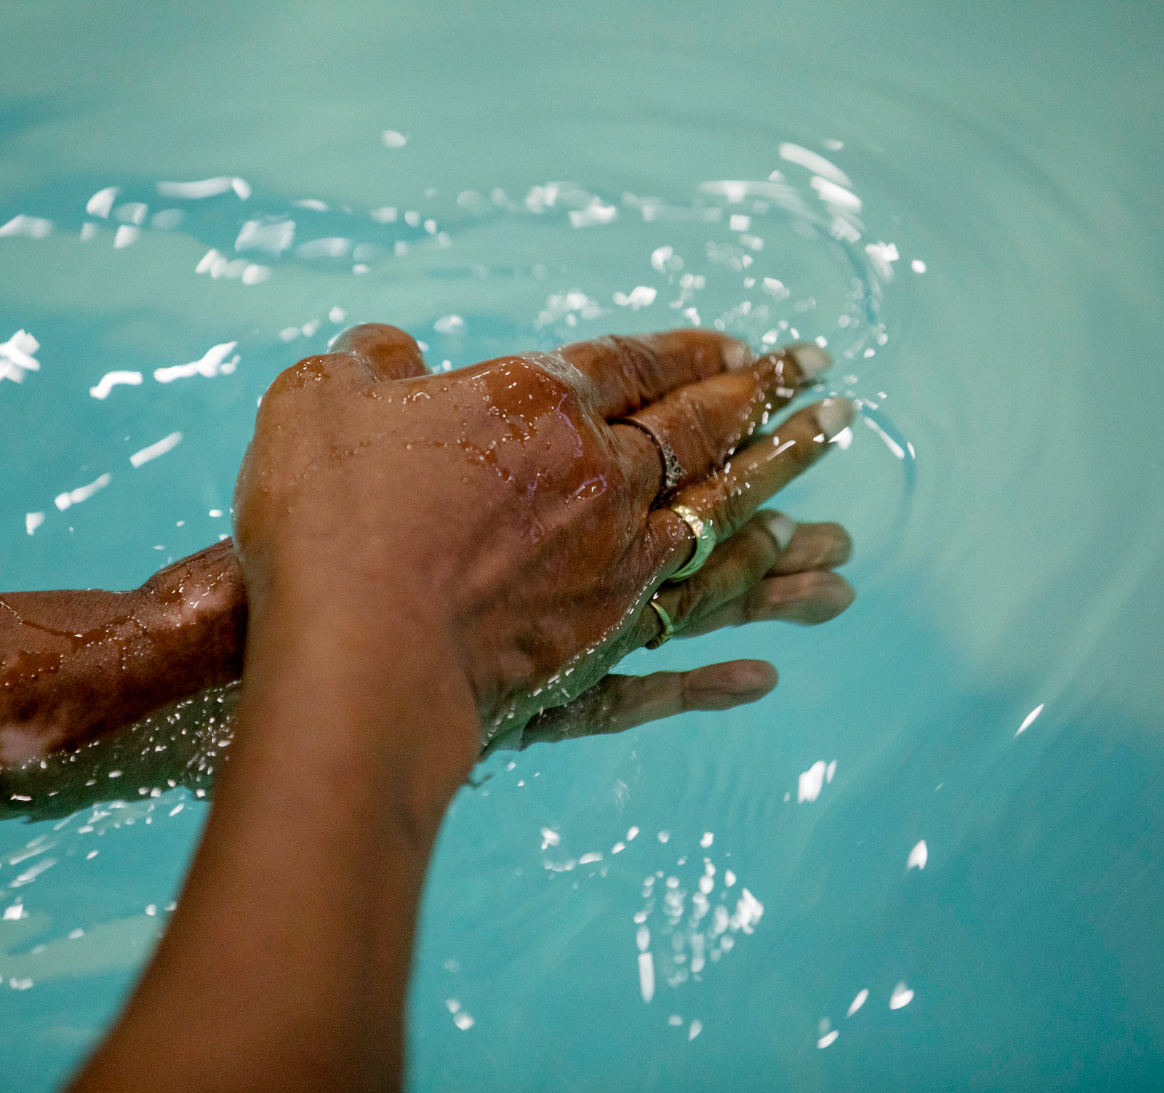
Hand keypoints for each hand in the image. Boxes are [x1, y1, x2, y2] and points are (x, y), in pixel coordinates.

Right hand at [234, 325, 852, 773]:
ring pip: (720, 530)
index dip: (693, 352)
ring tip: (841, 526)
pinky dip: (723, 667)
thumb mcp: (323, 402)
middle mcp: (598, 480)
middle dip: (769, 406)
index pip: (635, 365)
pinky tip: (767, 673)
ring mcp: (611, 570)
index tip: (749, 348)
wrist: (354, 655)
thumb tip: (391, 352)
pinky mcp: (598, 650)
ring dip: (784, 515)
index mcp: (541, 406)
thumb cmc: (332, 520)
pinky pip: (681, 651)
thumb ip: (369, 365)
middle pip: (702, 434)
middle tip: (826, 387)